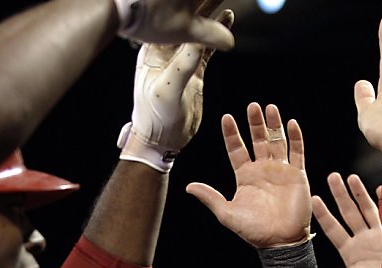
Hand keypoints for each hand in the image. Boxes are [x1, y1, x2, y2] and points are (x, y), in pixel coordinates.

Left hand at [118, 8, 233, 171]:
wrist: (162, 141)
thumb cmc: (155, 118)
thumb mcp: (168, 89)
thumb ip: (183, 64)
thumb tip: (200, 40)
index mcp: (152, 51)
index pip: (169, 20)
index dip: (182, 5)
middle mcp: (165, 52)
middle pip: (184, 20)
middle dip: (199, 3)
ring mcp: (180, 60)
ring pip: (198, 31)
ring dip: (211, 13)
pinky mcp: (193, 71)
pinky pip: (207, 47)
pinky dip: (218, 32)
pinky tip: (228, 18)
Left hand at [186, 102, 311, 247]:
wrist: (279, 241)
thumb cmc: (253, 231)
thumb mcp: (226, 213)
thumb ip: (209, 197)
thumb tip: (188, 187)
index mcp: (244, 176)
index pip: (236, 149)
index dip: (232, 133)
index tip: (226, 117)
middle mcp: (262, 169)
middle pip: (258, 140)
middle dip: (255, 123)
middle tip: (252, 106)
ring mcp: (280, 170)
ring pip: (277, 141)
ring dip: (274, 125)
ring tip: (270, 108)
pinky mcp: (297, 175)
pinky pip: (297, 152)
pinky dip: (295, 137)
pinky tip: (291, 123)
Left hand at [314, 173, 381, 267]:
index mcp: (350, 253)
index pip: (333, 229)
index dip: (324, 214)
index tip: (313, 198)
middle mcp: (363, 242)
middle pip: (349, 213)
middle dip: (340, 195)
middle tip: (331, 176)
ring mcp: (379, 238)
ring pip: (367, 210)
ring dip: (359, 193)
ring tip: (349, 176)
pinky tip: (381, 187)